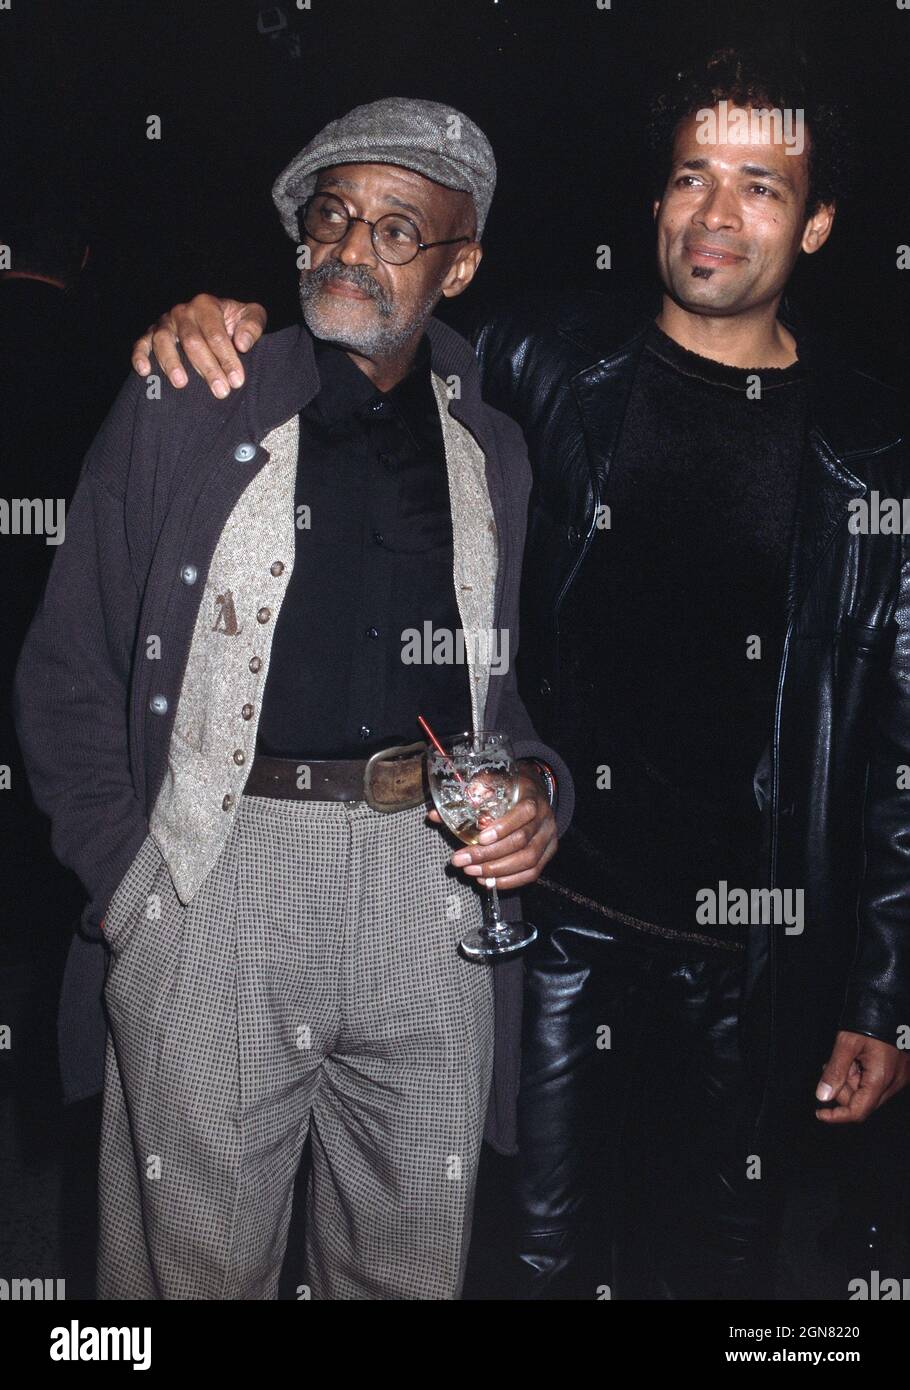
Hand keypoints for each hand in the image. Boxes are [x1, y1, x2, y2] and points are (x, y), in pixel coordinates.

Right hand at [131, 295, 267, 395]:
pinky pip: (142, 343)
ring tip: (182, 384)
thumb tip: (242, 344)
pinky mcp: (151, 334)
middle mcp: (183, 312)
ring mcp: (165, 322)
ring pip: (163, 341)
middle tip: (220, 391)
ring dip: (172, 363)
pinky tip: (145, 372)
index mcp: (206, 305)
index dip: (227, 358)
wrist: (216, 318)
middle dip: (207, 368)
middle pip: (192, 341)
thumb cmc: (235, 321)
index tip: (237, 380)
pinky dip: (140, 355)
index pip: (216, 334)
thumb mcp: (251, 316)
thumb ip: (252, 326)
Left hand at [428, 763, 557, 890]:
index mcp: (531, 795)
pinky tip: (488, 881)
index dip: (503, 827)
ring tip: (472, 872)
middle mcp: (545, 818)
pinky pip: (532, 873)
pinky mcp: (548, 853)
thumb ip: (466, 798)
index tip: (480, 838)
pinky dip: (510, 881)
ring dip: (497, 870)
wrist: (533, 791)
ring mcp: (549, 837)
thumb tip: (434, 815)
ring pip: (528, 861)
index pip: (524, 812)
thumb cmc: (508, 789)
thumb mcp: (491, 784)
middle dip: (489, 855)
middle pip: (522, 841)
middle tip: (462, 861)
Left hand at [815, 1029, 909, 1122]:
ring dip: (852, 1081)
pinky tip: (856, 1059)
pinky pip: (877, 1082)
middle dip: (843, 1090)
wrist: (887, 1002)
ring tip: (845, 1058)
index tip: (820, 1113)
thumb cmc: (868, 1020)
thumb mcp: (846, 1044)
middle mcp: (895, 1083)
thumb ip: (835, 1072)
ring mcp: (900, 1077)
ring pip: (869, 1093)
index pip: (859, 1111)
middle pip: (863, 1103)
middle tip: (831, 1066)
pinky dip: (863, 1075)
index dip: (837, 1116)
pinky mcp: (900, 1071)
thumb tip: (823, 1096)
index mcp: (881, 1078)